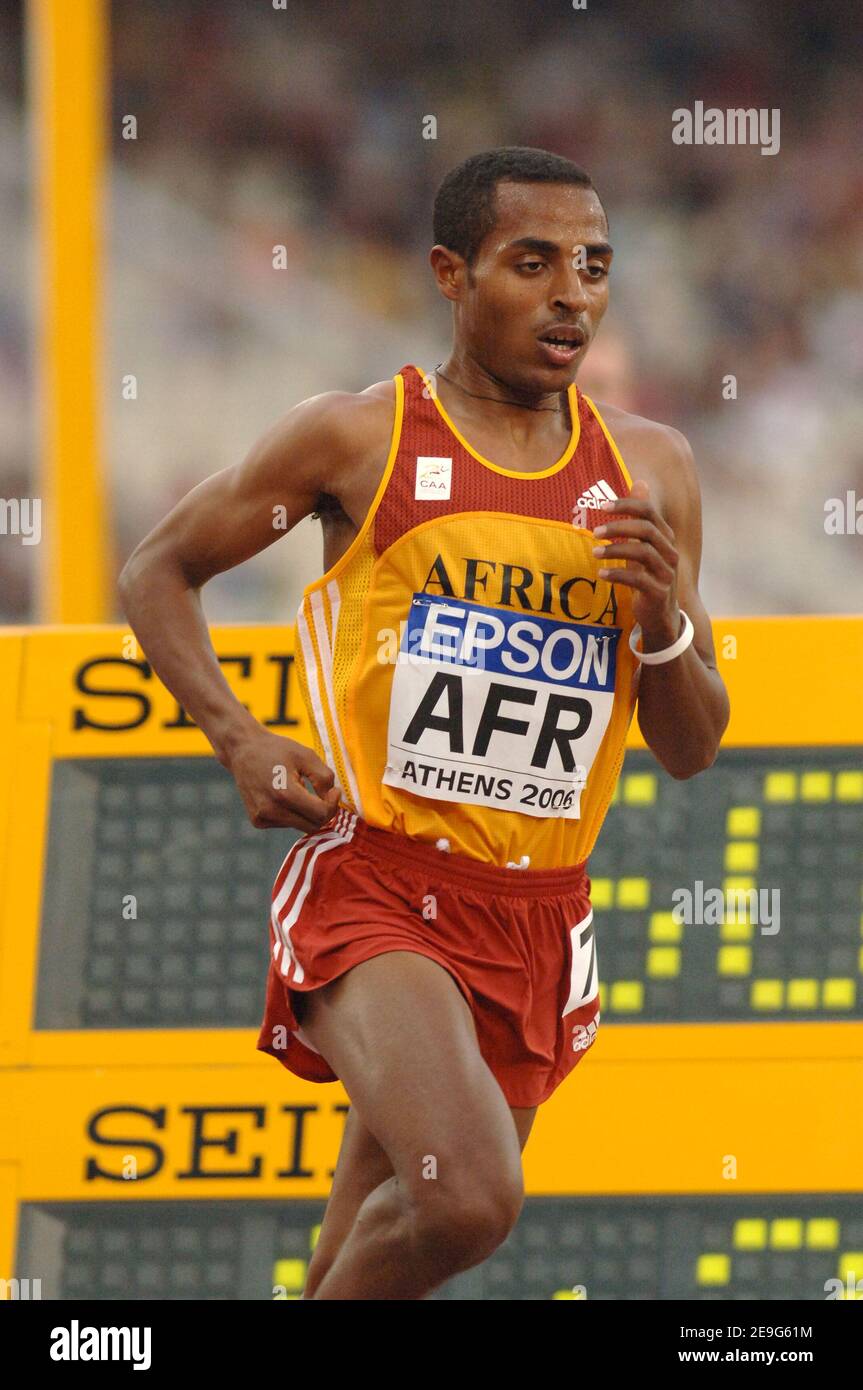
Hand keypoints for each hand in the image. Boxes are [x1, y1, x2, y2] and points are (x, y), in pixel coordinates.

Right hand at [223, 725, 341, 832]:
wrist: (243, 750)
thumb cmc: (276, 750)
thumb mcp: (307, 756)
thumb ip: (324, 778)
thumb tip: (330, 798)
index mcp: (285, 794)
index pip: (321, 815)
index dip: (333, 804)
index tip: (334, 791)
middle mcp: (271, 811)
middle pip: (312, 825)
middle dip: (324, 811)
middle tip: (325, 794)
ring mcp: (262, 818)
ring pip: (300, 826)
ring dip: (306, 811)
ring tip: (296, 788)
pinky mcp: (258, 821)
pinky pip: (286, 823)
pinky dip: (292, 813)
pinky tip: (283, 795)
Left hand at [591, 479, 680, 641]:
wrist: (660, 614)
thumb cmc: (648, 574)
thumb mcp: (644, 544)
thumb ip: (640, 517)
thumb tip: (639, 482)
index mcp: (665, 537)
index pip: (649, 512)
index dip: (627, 506)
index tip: (603, 506)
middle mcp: (670, 552)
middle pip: (647, 530)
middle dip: (619, 527)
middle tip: (595, 531)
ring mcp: (667, 573)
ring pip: (643, 553)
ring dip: (616, 550)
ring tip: (595, 552)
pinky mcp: (659, 592)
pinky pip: (638, 579)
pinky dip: (617, 574)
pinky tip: (601, 574)